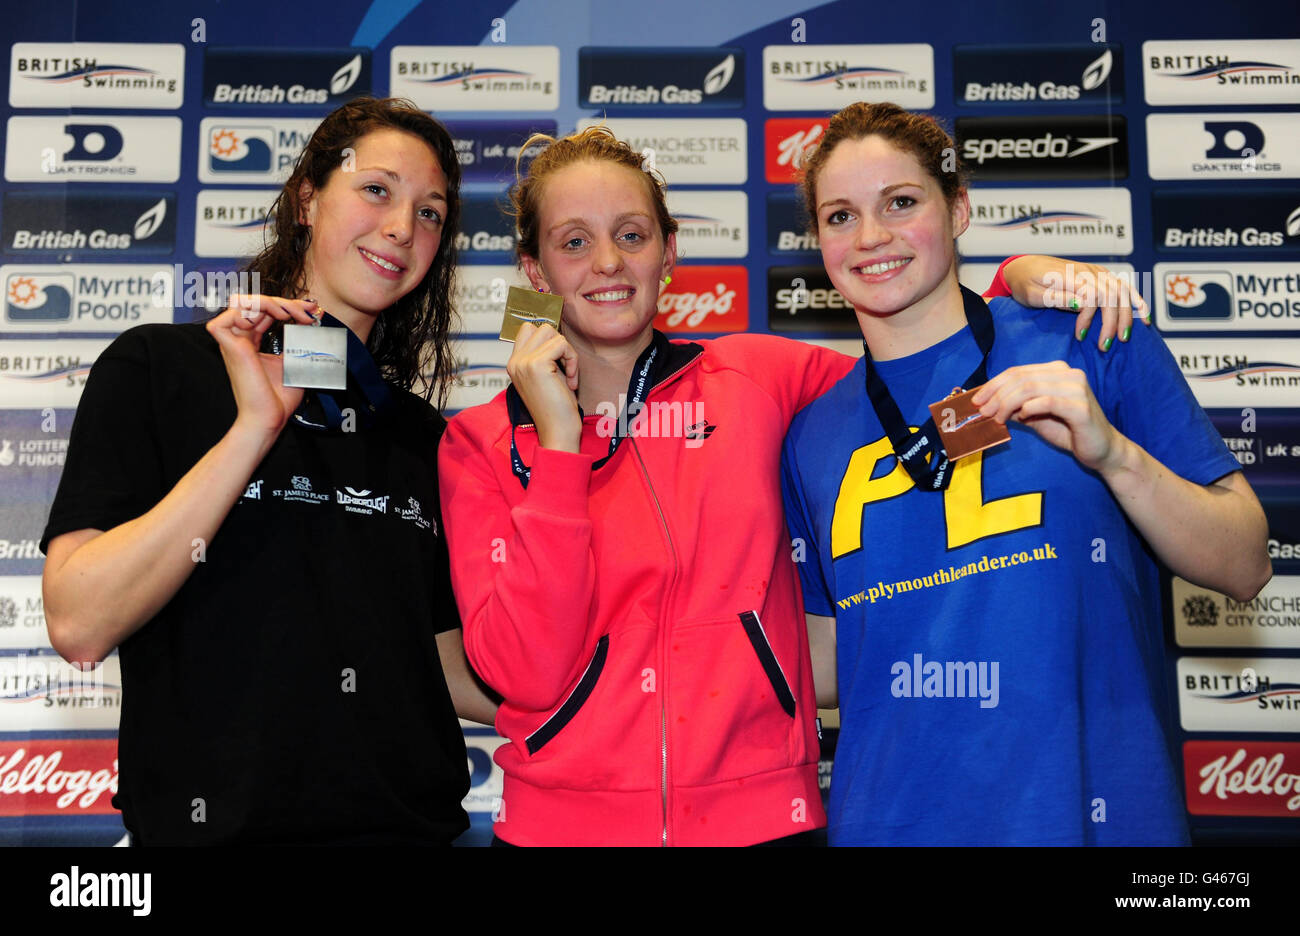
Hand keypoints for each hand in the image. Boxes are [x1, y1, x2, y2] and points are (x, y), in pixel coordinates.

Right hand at [205, 294, 319, 437]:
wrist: (270, 417)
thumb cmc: (280, 398)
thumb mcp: (294, 362)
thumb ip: (297, 342)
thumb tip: (312, 324)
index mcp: (250, 342)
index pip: (265, 312)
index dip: (289, 306)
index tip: (312, 310)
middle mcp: (239, 339)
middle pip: (255, 304)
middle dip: (284, 302)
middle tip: (308, 311)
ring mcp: (232, 343)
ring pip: (241, 304)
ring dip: (268, 303)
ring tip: (289, 314)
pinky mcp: (229, 348)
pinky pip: (224, 319)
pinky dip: (245, 313)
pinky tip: (266, 320)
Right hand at [505, 322, 580, 452]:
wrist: (557, 431)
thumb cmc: (557, 408)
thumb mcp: (548, 376)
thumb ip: (547, 356)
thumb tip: (557, 335)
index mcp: (514, 364)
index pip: (528, 329)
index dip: (549, 339)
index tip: (560, 360)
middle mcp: (515, 361)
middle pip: (542, 328)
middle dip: (560, 344)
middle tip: (565, 369)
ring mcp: (523, 362)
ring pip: (552, 333)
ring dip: (567, 352)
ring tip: (568, 376)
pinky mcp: (536, 364)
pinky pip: (562, 344)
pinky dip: (572, 360)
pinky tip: (570, 381)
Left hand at [971, 362, 1124, 472]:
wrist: (1102, 450)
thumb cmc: (1069, 431)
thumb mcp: (1035, 416)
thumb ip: (1015, 406)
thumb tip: (988, 404)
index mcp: (1057, 371)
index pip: (1018, 372)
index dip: (993, 384)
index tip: (976, 400)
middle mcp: (1068, 374)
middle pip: (1021, 378)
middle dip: (996, 394)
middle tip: (982, 411)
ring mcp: (1077, 388)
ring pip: (1030, 387)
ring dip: (1007, 403)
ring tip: (996, 419)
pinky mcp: (1081, 406)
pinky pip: (1047, 401)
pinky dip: (1028, 408)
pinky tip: (1021, 418)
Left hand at [1001, 256, 1148, 351]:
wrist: (1024, 266)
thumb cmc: (1025, 282)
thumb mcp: (1032, 294)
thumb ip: (1056, 298)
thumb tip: (1080, 304)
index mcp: (1070, 275)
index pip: (1091, 296)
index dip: (1089, 318)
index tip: (1080, 336)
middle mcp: (1087, 271)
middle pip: (1111, 295)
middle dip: (1112, 322)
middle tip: (1106, 345)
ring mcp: (1096, 271)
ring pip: (1122, 291)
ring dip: (1126, 315)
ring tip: (1125, 337)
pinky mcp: (1100, 275)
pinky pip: (1124, 286)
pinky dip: (1135, 300)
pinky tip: (1143, 315)